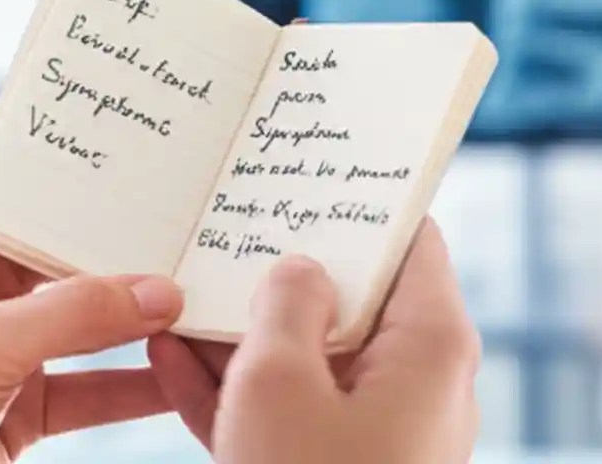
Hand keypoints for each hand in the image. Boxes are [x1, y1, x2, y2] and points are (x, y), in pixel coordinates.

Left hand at [0, 124, 184, 462]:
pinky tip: (179, 370)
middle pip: (52, 241)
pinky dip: (132, 382)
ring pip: (79, 315)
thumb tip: (163, 292)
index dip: (43, 139)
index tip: (111, 119)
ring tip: (198, 287)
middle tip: (183, 206)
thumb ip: (75, 316)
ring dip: (134, 311)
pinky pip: (89, 383)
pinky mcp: (15, 402)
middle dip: (114, 231)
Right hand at [148, 220, 480, 463]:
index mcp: (430, 341)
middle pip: (355, 297)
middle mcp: (418, 378)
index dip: (362, 203)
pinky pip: (292, 411)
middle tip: (232, 220)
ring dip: (249, 328)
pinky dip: (241, 388)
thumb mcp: (280, 384)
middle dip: (287, 266)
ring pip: (313, 356)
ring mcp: (381, 428)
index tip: (315, 174)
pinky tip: (171, 356)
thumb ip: (286, 306)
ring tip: (186, 283)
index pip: (411, 241)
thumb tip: (297, 270)